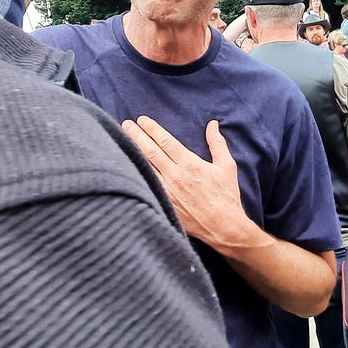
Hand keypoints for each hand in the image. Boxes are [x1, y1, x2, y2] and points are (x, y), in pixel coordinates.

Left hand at [121, 117, 253, 249]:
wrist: (223, 227)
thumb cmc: (226, 197)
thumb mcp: (226, 166)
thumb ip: (217, 143)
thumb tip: (213, 124)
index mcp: (189, 164)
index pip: (165, 141)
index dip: (151, 128)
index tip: (141, 120)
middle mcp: (174, 176)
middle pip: (150, 151)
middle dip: (136, 135)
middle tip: (126, 124)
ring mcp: (166, 192)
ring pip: (144, 167)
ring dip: (132, 152)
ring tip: (121, 141)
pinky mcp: (163, 205)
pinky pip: (146, 186)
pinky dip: (136, 174)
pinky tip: (127, 167)